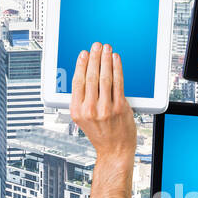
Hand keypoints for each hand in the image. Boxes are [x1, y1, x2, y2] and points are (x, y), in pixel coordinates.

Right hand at [73, 42, 137, 197]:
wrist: (115, 151)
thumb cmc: (100, 135)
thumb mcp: (83, 119)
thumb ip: (82, 100)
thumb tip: (85, 74)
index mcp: (77, 111)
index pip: (77, 82)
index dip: (81, 65)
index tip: (84, 54)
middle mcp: (90, 110)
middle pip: (91, 77)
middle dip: (94, 58)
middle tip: (96, 46)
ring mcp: (106, 109)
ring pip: (105, 77)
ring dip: (106, 60)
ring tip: (107, 50)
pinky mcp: (120, 108)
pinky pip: (119, 83)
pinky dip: (117, 69)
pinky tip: (117, 61)